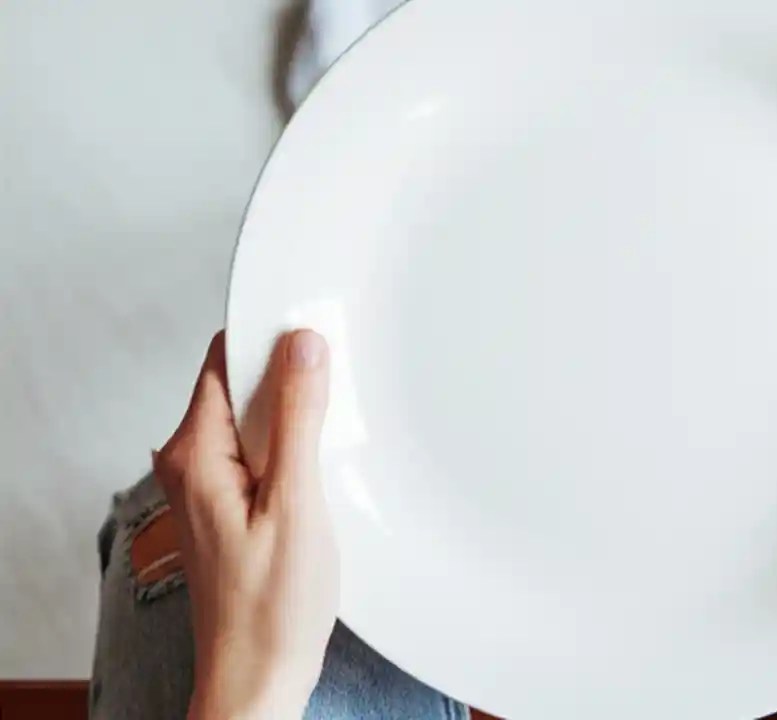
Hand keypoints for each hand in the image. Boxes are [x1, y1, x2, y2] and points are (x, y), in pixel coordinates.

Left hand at [153, 331, 335, 719]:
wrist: (259, 676)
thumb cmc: (270, 608)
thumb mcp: (295, 503)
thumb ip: (296, 419)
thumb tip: (301, 347)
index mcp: (195, 454)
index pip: (226, 359)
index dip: (271, 338)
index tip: (316, 330)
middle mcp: (191, 464)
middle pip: (242, 386)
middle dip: (291, 377)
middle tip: (340, 390)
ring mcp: (210, 486)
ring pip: (255, 419)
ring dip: (296, 416)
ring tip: (334, 438)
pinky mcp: (232, 505)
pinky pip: (262, 452)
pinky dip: (293, 449)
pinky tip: (323, 470)